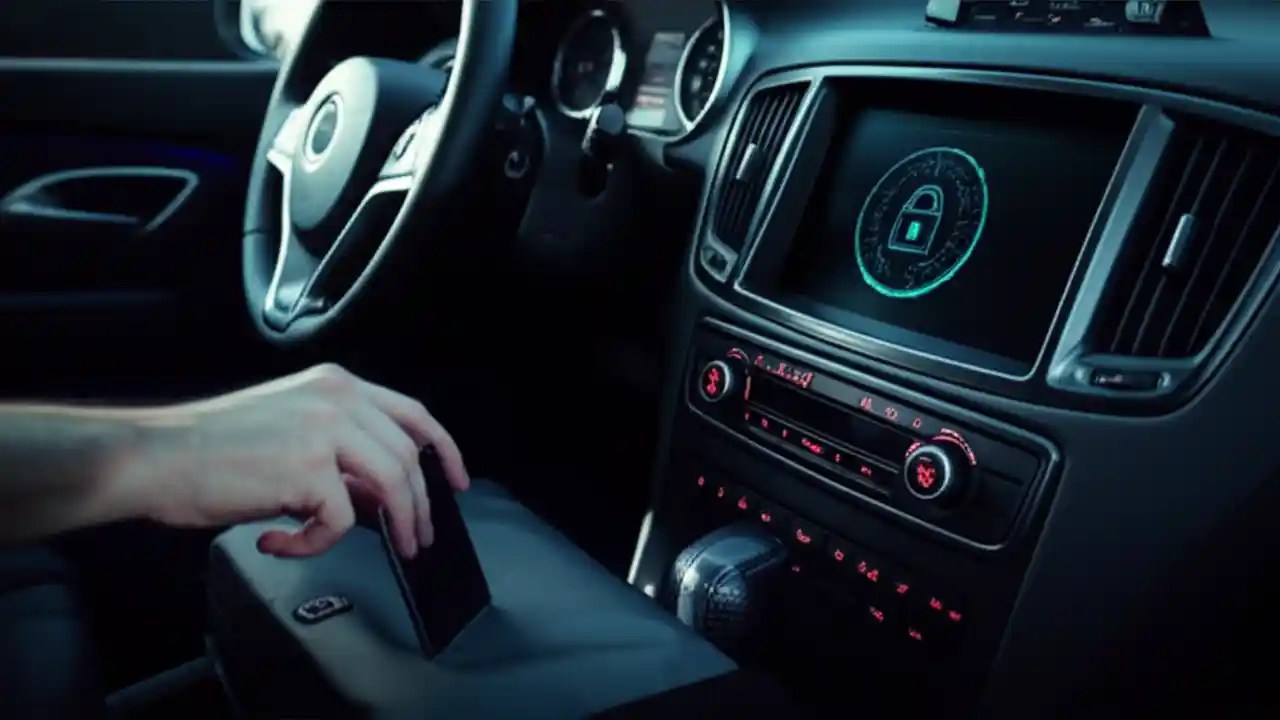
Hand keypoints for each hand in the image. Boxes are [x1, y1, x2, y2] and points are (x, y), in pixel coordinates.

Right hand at [142, 364, 467, 557]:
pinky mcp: (308, 470)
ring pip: (392, 485)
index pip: (413, 413)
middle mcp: (337, 400)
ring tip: (388, 549)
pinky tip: (284, 541)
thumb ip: (341, 453)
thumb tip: (381, 496)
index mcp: (335, 385)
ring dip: (396, 526)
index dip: (446, 449)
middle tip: (418, 537)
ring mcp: (325, 431)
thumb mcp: (292, 432)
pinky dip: (318, 543)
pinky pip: (342, 521)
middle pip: (409, 456)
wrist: (156, 457)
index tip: (457, 481)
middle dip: (421, 504)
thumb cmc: (210, 449)